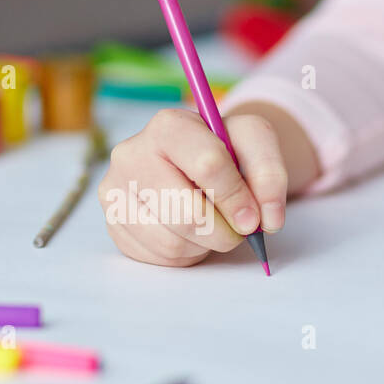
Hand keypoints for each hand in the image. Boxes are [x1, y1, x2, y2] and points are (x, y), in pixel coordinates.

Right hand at [98, 108, 288, 266]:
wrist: (191, 163)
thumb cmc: (222, 152)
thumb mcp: (253, 144)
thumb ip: (269, 174)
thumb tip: (268, 218)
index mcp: (168, 126)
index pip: (208, 165)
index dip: (237, 197)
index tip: (253, 217)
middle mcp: (131, 155)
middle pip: (187, 213)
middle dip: (223, 230)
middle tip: (236, 228)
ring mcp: (115, 192)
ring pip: (172, 241)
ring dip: (205, 244)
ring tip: (209, 224)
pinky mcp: (113, 225)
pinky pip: (158, 257)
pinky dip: (185, 253)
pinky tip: (189, 232)